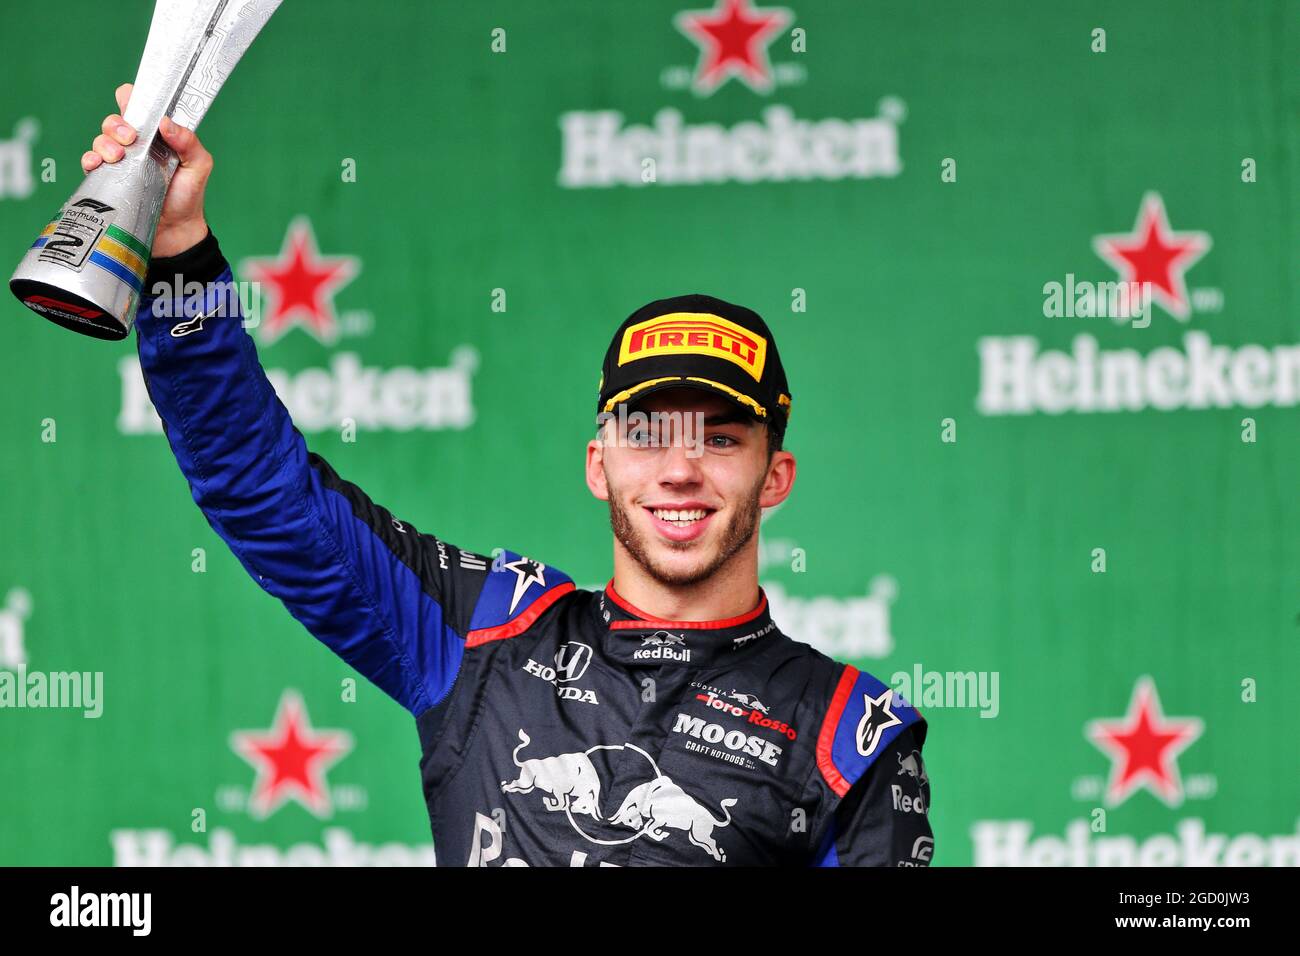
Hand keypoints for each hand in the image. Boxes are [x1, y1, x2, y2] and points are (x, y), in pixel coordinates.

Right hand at [81, 83, 211, 257]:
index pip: (140, 107)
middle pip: (115, 120)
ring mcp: (121, 162)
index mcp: (157, 136)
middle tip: (130, 139)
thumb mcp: (199, 166)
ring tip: (118, 157)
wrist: (176, 232)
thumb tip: (166, 122)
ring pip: (101, 139)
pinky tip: (98, 165)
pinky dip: (90, 159)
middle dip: (118, 125)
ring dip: (105, 143)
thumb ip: (189, 142)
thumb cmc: (188, 197)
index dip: (134, 99)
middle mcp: (137, 146)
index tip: (133, 102)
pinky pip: (90, 162)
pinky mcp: (109, 179)